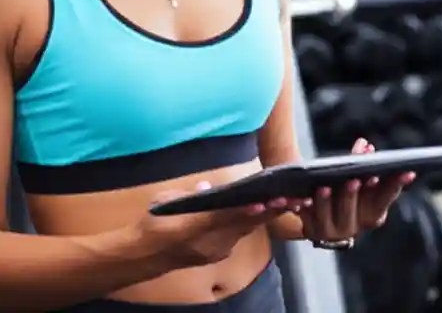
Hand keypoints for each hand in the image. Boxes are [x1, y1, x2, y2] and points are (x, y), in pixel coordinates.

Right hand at [141, 182, 310, 268]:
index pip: (225, 217)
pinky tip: (268, 211)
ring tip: (293, 202)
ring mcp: (216, 249)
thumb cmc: (154, 224)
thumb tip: (207, 187)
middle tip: (297, 199)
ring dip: (269, 216)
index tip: (266, 202)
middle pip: (245, 224)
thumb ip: (189, 195)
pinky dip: (254, 223)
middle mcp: (210, 242)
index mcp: (194, 228)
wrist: (144, 255)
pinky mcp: (218, 253)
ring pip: (247, 230)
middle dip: (271, 211)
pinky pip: (240, 235)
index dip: (247, 210)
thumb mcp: (167, 201)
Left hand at [298, 138, 414, 242]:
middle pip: (353, 211)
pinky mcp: (310, 230)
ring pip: (327, 216)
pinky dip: (303, 209)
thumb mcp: (357, 183)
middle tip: (354, 181)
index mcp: (372, 215)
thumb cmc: (345, 194)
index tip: (404, 172)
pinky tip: (301, 201)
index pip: (384, 200)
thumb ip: (362, 166)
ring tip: (324, 188)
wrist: (316, 220)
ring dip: (326, 202)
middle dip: (352, 196)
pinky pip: (305, 219)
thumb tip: (365, 145)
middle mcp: (353, 228)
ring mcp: (330, 231)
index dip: (393, 186)